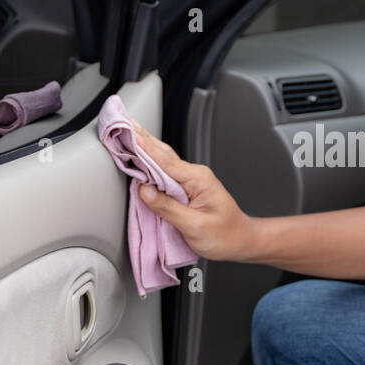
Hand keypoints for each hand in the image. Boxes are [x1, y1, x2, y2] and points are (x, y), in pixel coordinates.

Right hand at [127, 118, 257, 261]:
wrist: (241, 241)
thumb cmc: (224, 236)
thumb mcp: (195, 226)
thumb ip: (168, 208)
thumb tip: (144, 191)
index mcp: (197, 179)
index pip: (163, 160)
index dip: (143, 147)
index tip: (127, 133)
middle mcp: (194, 175)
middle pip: (162, 154)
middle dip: (142, 138)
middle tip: (123, 122)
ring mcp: (191, 181)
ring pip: (163, 162)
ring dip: (145, 148)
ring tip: (128, 134)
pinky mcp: (187, 189)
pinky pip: (166, 173)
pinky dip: (152, 163)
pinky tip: (142, 158)